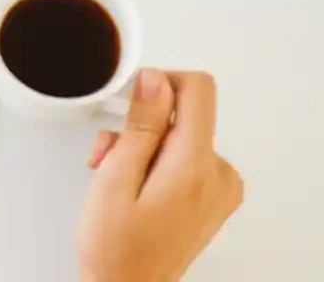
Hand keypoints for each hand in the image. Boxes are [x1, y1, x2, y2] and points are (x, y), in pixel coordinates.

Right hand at [78, 70, 243, 281]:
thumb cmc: (114, 247)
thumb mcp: (115, 179)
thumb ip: (141, 127)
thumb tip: (155, 82)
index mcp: (195, 166)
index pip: (198, 90)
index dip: (160, 83)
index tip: (131, 101)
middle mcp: (219, 174)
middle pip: (184, 114)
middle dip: (140, 124)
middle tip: (107, 156)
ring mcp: (220, 187)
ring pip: (182, 135)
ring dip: (144, 146)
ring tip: (115, 177)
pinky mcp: (214, 196)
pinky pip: (188, 157)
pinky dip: (158, 162)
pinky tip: (134, 185)